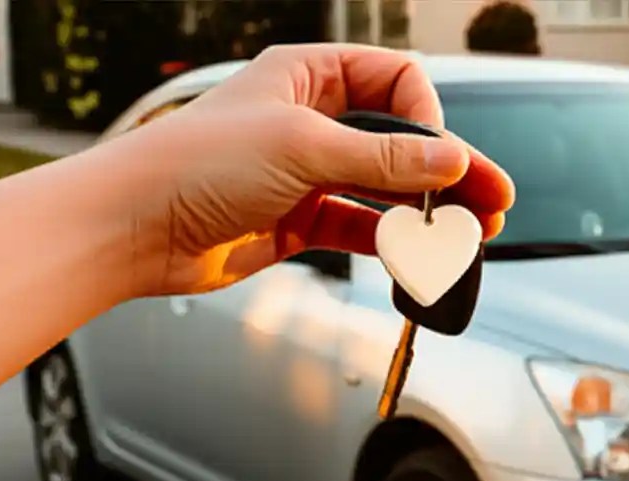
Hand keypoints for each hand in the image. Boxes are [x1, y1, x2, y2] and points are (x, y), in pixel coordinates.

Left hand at [114, 43, 514, 296]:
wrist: (133, 228)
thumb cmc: (198, 164)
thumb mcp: (304, 147)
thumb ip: (386, 157)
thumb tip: (454, 159)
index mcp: (309, 75)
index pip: (396, 82)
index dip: (427, 116)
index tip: (440, 154)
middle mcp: (313, 120)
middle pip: (402, 141)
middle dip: (450, 171)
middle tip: (495, 201)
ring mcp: (309, 173)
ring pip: (388, 189)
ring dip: (430, 212)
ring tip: (474, 235)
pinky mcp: (302, 222)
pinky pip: (364, 229)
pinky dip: (394, 243)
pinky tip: (423, 256)